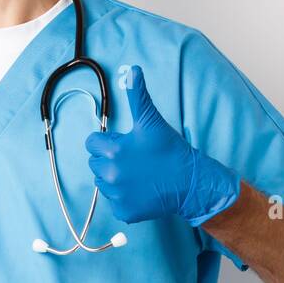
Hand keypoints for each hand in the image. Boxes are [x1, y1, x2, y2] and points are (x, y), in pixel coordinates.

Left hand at [84, 65, 238, 225]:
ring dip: (116, 179)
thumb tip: (132, 70)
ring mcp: (116, 195)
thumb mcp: (151, 121)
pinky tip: (141, 190)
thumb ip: (138, 96)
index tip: (126, 144)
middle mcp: (109, 174)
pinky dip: (125, 198)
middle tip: (135, 160)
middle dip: (110, 160)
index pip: (92, 144)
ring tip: (139, 174)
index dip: (108, 142)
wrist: (191, 182)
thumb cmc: (170, 150)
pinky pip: (115, 202)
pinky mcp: (124, 212)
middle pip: (96, 163)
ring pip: (103, 183)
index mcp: (112, 150)